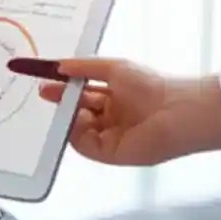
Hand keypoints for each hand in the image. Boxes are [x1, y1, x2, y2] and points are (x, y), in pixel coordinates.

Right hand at [38, 58, 220, 165]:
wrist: (176, 111)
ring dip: (69, 116)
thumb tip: (58, 66)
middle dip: (61, 102)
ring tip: (69, 105)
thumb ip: (84, 68)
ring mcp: (110, 136)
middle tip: (45, 93)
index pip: (81, 93)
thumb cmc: (151, 86)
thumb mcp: (113, 68)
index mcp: (114, 97)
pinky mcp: (111, 153)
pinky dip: (76, 134)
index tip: (44, 80)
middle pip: (77, 111)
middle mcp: (111, 117)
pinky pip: (84, 145)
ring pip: (78, 128)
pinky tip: (79, 120)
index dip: (63, 88)